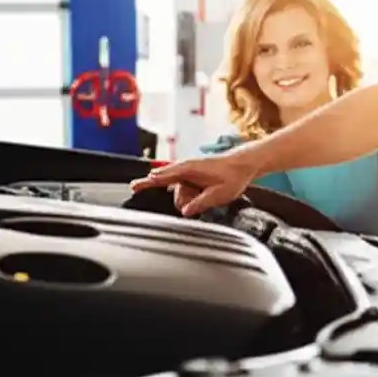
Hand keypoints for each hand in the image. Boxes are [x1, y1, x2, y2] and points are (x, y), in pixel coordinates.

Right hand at [129, 152, 260, 216]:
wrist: (243, 164)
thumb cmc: (232, 176)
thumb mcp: (219, 194)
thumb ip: (200, 203)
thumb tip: (185, 212)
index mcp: (188, 170)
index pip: (162, 177)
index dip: (148, 182)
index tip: (133, 186)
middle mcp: (185, 169)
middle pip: (173, 193)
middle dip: (183, 202)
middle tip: (199, 203)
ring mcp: (188, 172)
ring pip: (180, 193)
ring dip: (191, 199)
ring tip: (209, 197)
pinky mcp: (192, 176)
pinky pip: (186, 190)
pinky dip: (193, 196)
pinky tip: (204, 195)